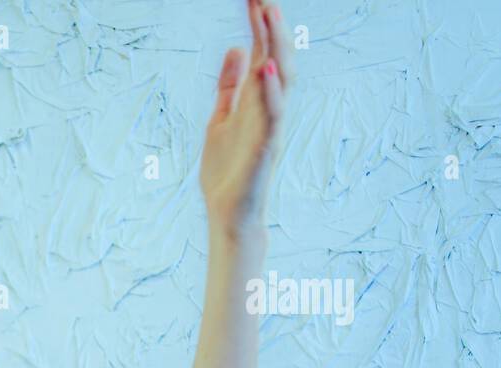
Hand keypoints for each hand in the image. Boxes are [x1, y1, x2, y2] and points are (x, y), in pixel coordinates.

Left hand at [200, 1, 293, 243]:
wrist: (229, 214)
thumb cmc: (227, 171)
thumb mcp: (220, 119)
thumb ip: (229, 87)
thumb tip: (235, 48)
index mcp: (258, 102)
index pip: (262, 54)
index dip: (259, 25)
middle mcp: (269, 109)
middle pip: (275, 58)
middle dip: (270, 25)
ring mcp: (270, 126)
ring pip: (280, 79)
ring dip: (275, 46)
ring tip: (268, 13)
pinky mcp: (265, 147)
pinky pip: (272, 113)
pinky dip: (269, 89)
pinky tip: (262, 65)